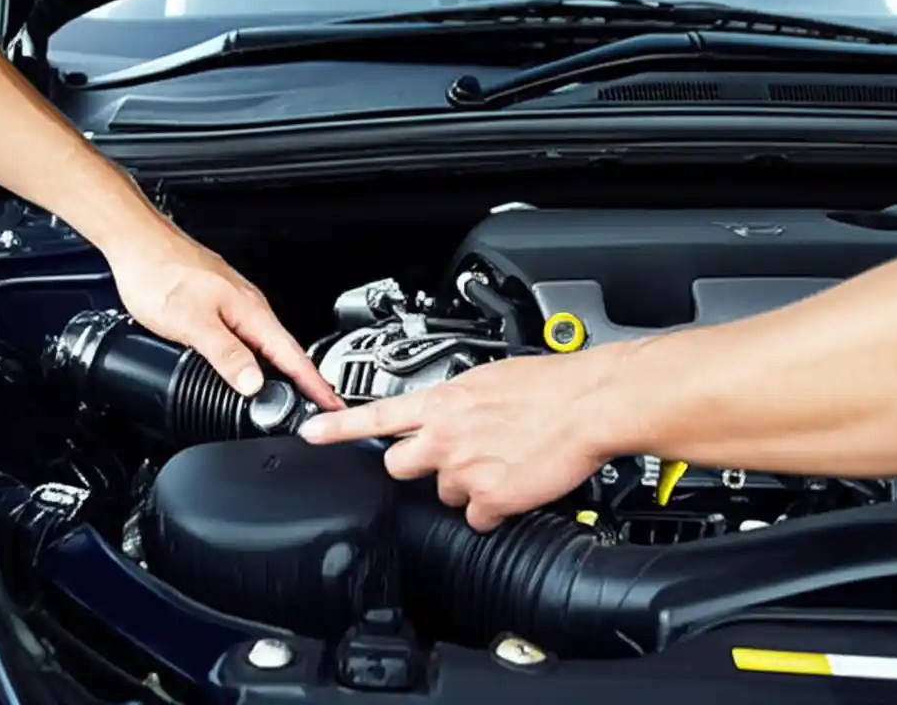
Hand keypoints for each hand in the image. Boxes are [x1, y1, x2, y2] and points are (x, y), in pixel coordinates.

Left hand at [106, 226, 342, 410]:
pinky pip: (245, 335)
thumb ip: (226, 354)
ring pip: (263, 343)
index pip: (292, 356)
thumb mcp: (193, 323)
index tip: (332, 405)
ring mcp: (232, 302)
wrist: (136, 241)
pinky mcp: (216, 302)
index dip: (314, 385)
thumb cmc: (159, 272)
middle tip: (316, 407)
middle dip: (302, 381)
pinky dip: (254, 356)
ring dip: (278, 370)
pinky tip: (247, 365)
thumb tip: (253, 384)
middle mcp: (247, 305)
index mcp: (250, 311)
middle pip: (283, 351)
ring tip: (288, 394)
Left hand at [298, 350, 633, 530]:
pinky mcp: (490, 499)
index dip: (337, 428)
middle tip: (445, 459)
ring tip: (500, 464)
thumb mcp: (491, 378)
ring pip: (444, 494)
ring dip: (465, 486)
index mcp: (443, 401)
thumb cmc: (551, 385)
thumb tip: (455, 408)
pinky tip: (514, 487)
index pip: (376, 416)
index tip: (309, 433)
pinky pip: (478, 518)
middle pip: (399, 466)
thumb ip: (461, 399)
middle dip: (416, 467)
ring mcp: (464, 470)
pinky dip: (495, 509)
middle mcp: (445, 435)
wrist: (588, 404)